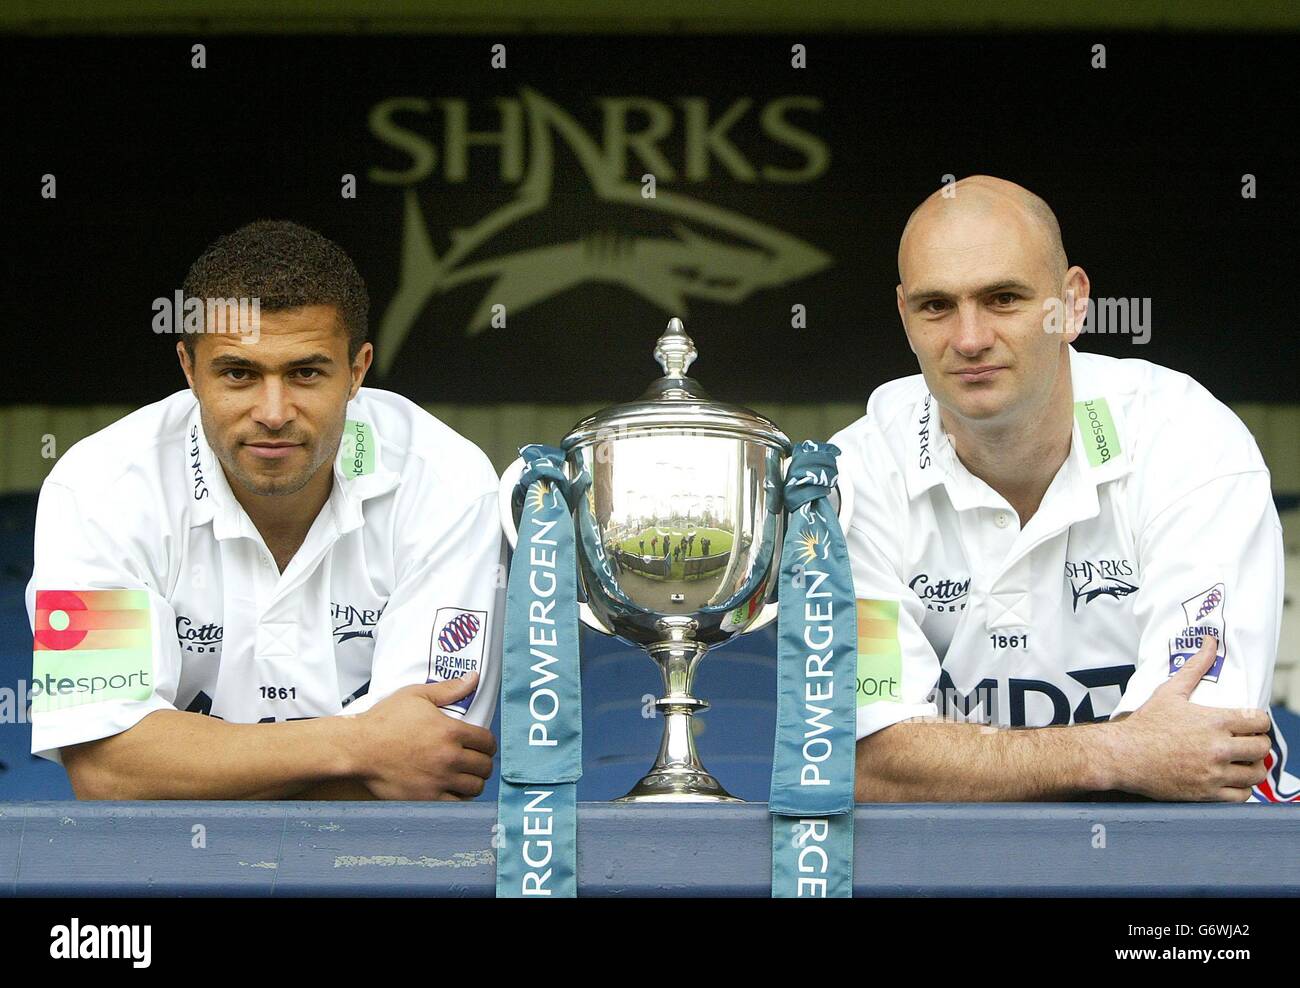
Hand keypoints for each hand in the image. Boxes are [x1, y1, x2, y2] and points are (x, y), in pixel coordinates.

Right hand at [350, 674, 497, 799]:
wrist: (358, 748)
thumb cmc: (384, 720)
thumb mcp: (416, 695)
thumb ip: (449, 689)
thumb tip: (473, 678)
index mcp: (451, 732)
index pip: (487, 742)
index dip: (488, 743)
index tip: (483, 745)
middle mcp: (449, 758)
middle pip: (484, 766)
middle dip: (483, 762)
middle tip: (476, 761)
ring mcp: (438, 780)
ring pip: (475, 787)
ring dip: (474, 781)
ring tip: (467, 776)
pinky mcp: (426, 798)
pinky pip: (457, 804)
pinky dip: (460, 798)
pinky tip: (454, 790)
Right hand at [1110, 636, 1270, 800]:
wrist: (1122, 754)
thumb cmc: (1145, 724)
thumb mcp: (1170, 691)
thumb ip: (1195, 667)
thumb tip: (1210, 644)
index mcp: (1214, 722)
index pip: (1259, 722)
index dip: (1259, 722)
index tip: (1250, 724)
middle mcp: (1218, 748)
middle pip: (1262, 747)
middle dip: (1258, 743)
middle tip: (1247, 742)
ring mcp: (1213, 772)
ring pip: (1256, 773)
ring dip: (1253, 766)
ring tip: (1242, 762)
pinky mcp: (1206, 793)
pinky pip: (1241, 795)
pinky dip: (1241, 788)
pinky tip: (1231, 779)